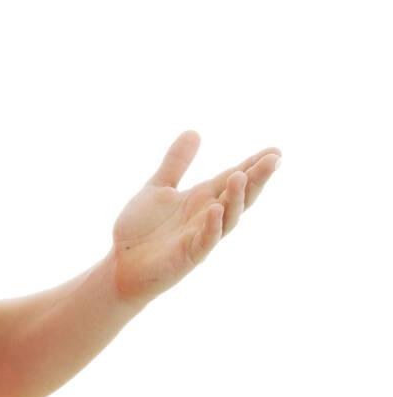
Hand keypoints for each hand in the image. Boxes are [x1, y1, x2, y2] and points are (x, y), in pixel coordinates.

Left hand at [109, 130, 281, 308]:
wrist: (120, 264)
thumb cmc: (141, 229)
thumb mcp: (158, 187)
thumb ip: (176, 162)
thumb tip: (194, 131)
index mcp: (202, 198)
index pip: (233, 177)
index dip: (254, 165)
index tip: (276, 151)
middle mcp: (207, 215)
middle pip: (239, 195)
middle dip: (257, 178)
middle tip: (274, 159)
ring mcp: (200, 236)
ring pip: (228, 217)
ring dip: (236, 198)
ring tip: (241, 176)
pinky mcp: (188, 255)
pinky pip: (205, 241)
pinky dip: (212, 226)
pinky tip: (216, 210)